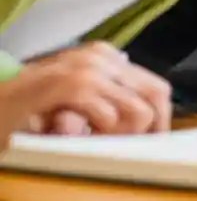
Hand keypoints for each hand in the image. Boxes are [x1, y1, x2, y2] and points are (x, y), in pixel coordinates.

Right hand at [0, 42, 171, 149]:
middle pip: (156, 97)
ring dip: (119, 135)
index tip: (150, 143)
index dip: (159, 120)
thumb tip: (152, 118)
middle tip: (118, 144)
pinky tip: (76, 136)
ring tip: (89, 138)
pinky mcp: (73, 84)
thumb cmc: (32, 106)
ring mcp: (88, 68)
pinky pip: (110, 116)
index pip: (157, 88)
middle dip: (144, 129)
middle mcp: (102, 56)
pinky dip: (98, 135)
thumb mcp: (79, 100)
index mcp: (106, 56)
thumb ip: (111, 98)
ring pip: (138, 111)